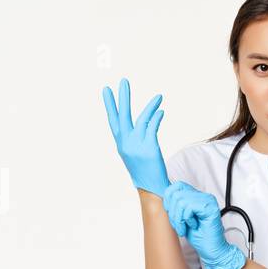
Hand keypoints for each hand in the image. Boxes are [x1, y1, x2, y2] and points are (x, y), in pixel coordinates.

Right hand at [102, 78, 167, 193]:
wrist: (151, 187)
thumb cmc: (145, 170)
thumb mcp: (135, 152)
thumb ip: (137, 136)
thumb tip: (150, 118)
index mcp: (121, 143)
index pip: (113, 120)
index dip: (110, 105)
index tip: (106, 90)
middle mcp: (126, 143)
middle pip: (122, 116)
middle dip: (123, 98)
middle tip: (123, 81)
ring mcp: (137, 146)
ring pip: (142, 120)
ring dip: (150, 106)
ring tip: (159, 96)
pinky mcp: (149, 148)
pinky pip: (153, 127)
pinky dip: (157, 118)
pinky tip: (161, 111)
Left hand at [162, 181, 245, 268]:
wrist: (211, 249)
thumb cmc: (197, 236)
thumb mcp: (180, 218)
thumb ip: (174, 206)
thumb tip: (162, 197)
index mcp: (195, 196)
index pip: (176, 186)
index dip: (168, 199)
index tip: (170, 214)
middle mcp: (202, 195)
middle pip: (176, 193)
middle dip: (172, 212)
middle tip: (178, 225)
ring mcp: (207, 200)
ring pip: (181, 201)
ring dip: (178, 218)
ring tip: (184, 227)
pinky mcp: (210, 207)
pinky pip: (189, 207)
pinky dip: (186, 219)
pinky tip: (192, 226)